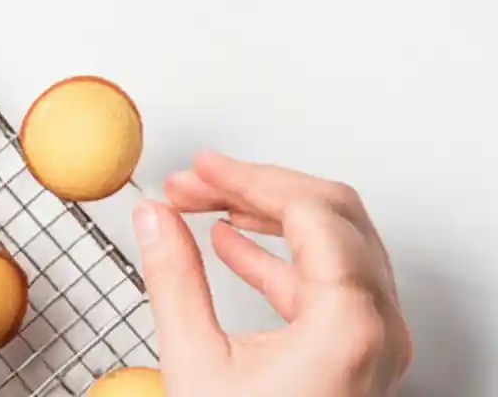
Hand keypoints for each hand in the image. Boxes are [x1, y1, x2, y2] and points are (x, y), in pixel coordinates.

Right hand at [135, 152, 412, 396]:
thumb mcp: (194, 362)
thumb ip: (173, 277)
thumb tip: (153, 217)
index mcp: (348, 323)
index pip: (309, 209)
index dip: (248, 177)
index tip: (201, 167)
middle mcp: (376, 328)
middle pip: (332, 214)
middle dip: (258, 188)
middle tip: (200, 180)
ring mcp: (373, 343)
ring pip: (335, 243)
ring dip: (268, 218)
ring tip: (207, 206)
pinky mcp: (356, 356)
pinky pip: (328, 282)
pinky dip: (280, 256)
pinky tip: (231, 247)